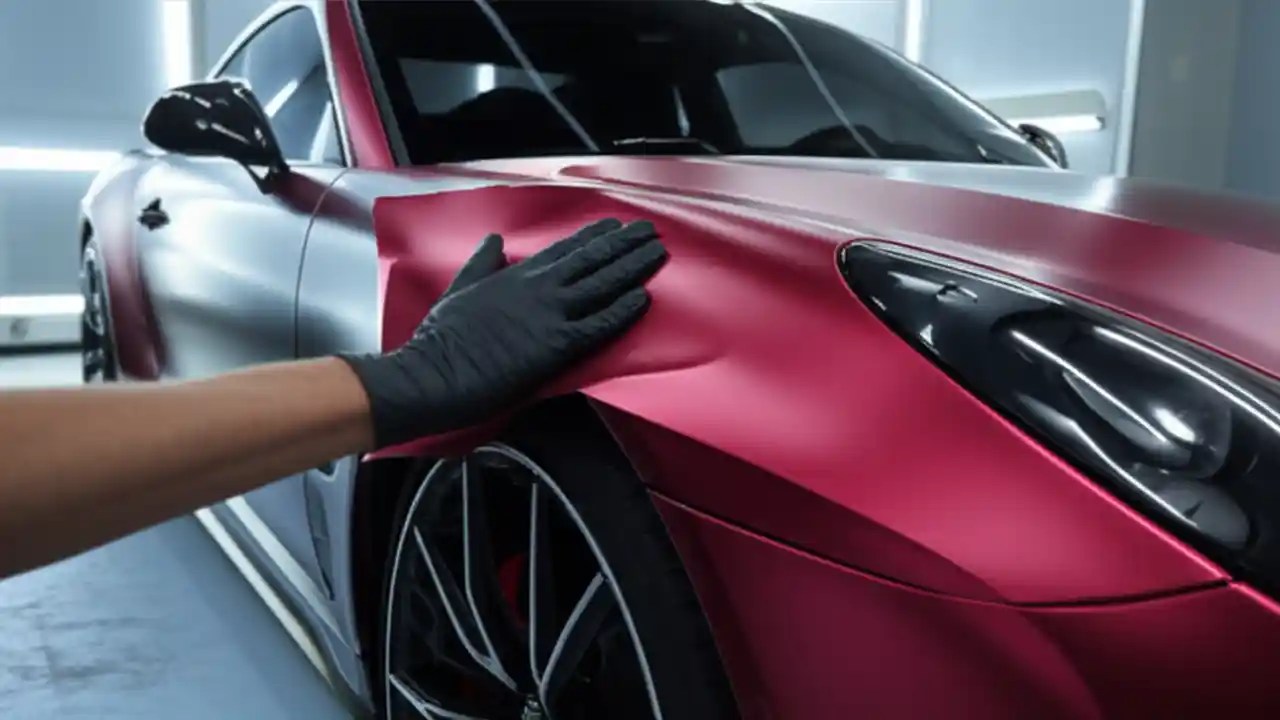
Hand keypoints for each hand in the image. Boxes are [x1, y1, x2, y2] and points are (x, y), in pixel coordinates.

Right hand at [341, 218, 666, 446]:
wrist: (435, 371)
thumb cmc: (442, 337)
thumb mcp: (460, 286)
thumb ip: (483, 262)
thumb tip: (494, 240)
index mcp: (516, 274)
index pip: (565, 249)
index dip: (594, 237)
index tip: (615, 226)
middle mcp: (539, 287)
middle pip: (592, 259)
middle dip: (623, 243)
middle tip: (649, 231)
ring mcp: (550, 314)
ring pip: (603, 284)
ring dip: (633, 267)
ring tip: (657, 252)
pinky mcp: (557, 345)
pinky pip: (600, 324)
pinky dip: (623, 310)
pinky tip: (644, 297)